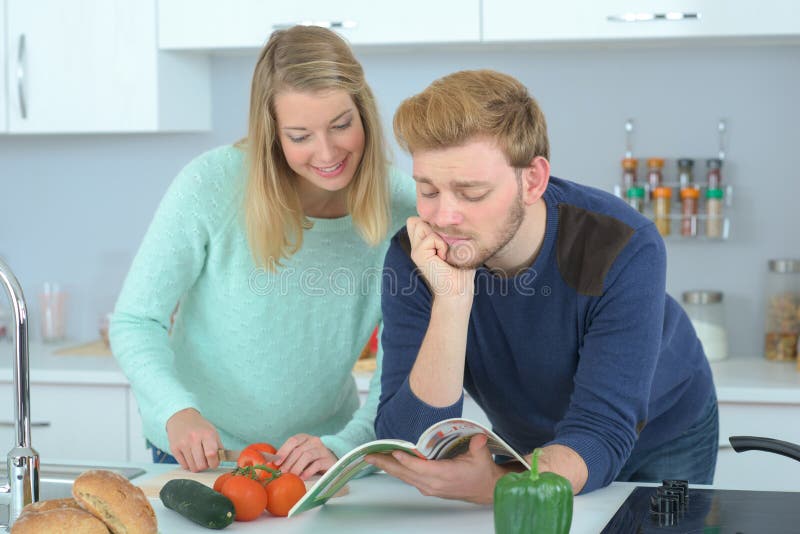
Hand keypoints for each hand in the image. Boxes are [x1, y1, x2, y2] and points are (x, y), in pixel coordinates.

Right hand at [165, 408, 221, 471]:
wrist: (181, 418)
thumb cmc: (199, 426)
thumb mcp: (212, 432)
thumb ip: (219, 446)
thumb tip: (222, 460)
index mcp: (207, 434)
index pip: (211, 454)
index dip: (214, 463)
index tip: (214, 463)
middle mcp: (194, 438)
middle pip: (201, 465)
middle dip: (206, 466)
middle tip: (205, 460)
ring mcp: (183, 444)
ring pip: (193, 468)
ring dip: (197, 466)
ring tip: (198, 458)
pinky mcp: (174, 449)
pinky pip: (184, 466)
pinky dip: (189, 465)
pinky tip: (190, 457)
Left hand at [275, 434, 337, 479]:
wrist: (331, 464)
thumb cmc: (312, 461)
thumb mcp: (300, 456)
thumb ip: (289, 457)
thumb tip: (272, 463)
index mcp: (305, 438)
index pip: (293, 441)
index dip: (284, 451)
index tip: (276, 462)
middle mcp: (314, 441)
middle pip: (299, 449)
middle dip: (288, 462)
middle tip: (282, 473)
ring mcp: (322, 449)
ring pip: (307, 456)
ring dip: (297, 467)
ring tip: (292, 476)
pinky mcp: (328, 460)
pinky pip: (317, 464)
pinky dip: (308, 471)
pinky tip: (302, 477)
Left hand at [364, 434, 506, 503]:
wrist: (485, 489)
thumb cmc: (481, 472)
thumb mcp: (482, 456)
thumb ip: (478, 446)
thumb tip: (479, 437)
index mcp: (446, 475)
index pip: (422, 469)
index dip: (408, 461)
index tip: (395, 452)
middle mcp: (434, 484)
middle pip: (406, 474)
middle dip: (386, 464)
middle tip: (370, 455)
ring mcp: (429, 487)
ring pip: (404, 477)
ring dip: (387, 467)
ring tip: (372, 458)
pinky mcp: (427, 487)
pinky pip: (407, 478)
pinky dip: (395, 470)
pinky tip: (386, 463)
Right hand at [406, 217, 474, 299]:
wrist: (458, 289)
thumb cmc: (461, 268)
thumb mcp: (454, 244)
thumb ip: (444, 230)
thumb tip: (445, 215)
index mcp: (422, 241)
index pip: (419, 219)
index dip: (432, 223)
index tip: (445, 241)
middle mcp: (416, 244)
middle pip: (419, 219)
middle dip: (435, 228)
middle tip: (444, 247)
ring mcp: (415, 249)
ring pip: (423, 224)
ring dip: (439, 236)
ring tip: (444, 252)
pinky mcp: (417, 254)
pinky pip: (430, 237)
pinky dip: (441, 245)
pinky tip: (443, 258)